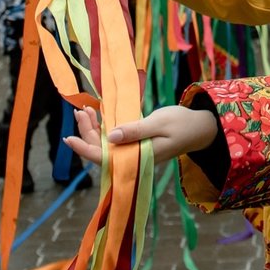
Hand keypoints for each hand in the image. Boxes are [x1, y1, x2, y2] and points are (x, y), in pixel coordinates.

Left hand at [62, 102, 219, 165]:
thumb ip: (135, 130)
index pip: (105, 158)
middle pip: (102, 151)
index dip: (85, 149)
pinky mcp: (135, 146)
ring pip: (106, 145)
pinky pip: (114, 141)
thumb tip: (110, 137)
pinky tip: (97, 115)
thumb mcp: (159, 123)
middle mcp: (133, 158)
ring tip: (84, 111)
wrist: (200, 129)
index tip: (69, 139)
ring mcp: (133, 153)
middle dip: (87, 132)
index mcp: (138, 157)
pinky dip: (103, 128)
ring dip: (93, 129)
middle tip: (80, 111)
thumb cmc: (182, 124)